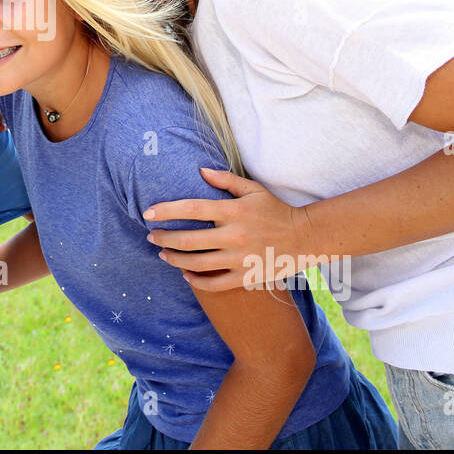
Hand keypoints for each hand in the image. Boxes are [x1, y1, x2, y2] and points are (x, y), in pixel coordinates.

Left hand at [144, 168, 312, 291]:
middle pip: (189, 239)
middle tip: (151, 237)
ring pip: (197, 263)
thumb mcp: (253, 190)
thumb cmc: (276, 211)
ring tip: (163, 255)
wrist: (305, 238)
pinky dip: (196, 281)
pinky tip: (185, 274)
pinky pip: (215, 283)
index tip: (148, 213)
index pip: (192, 208)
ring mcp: (240, 258)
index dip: (167, 211)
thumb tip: (200, 170)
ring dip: (175, 260)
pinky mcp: (246, 276)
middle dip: (165, 239)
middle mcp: (235, 235)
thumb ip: (226, 180)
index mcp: (234, 211)